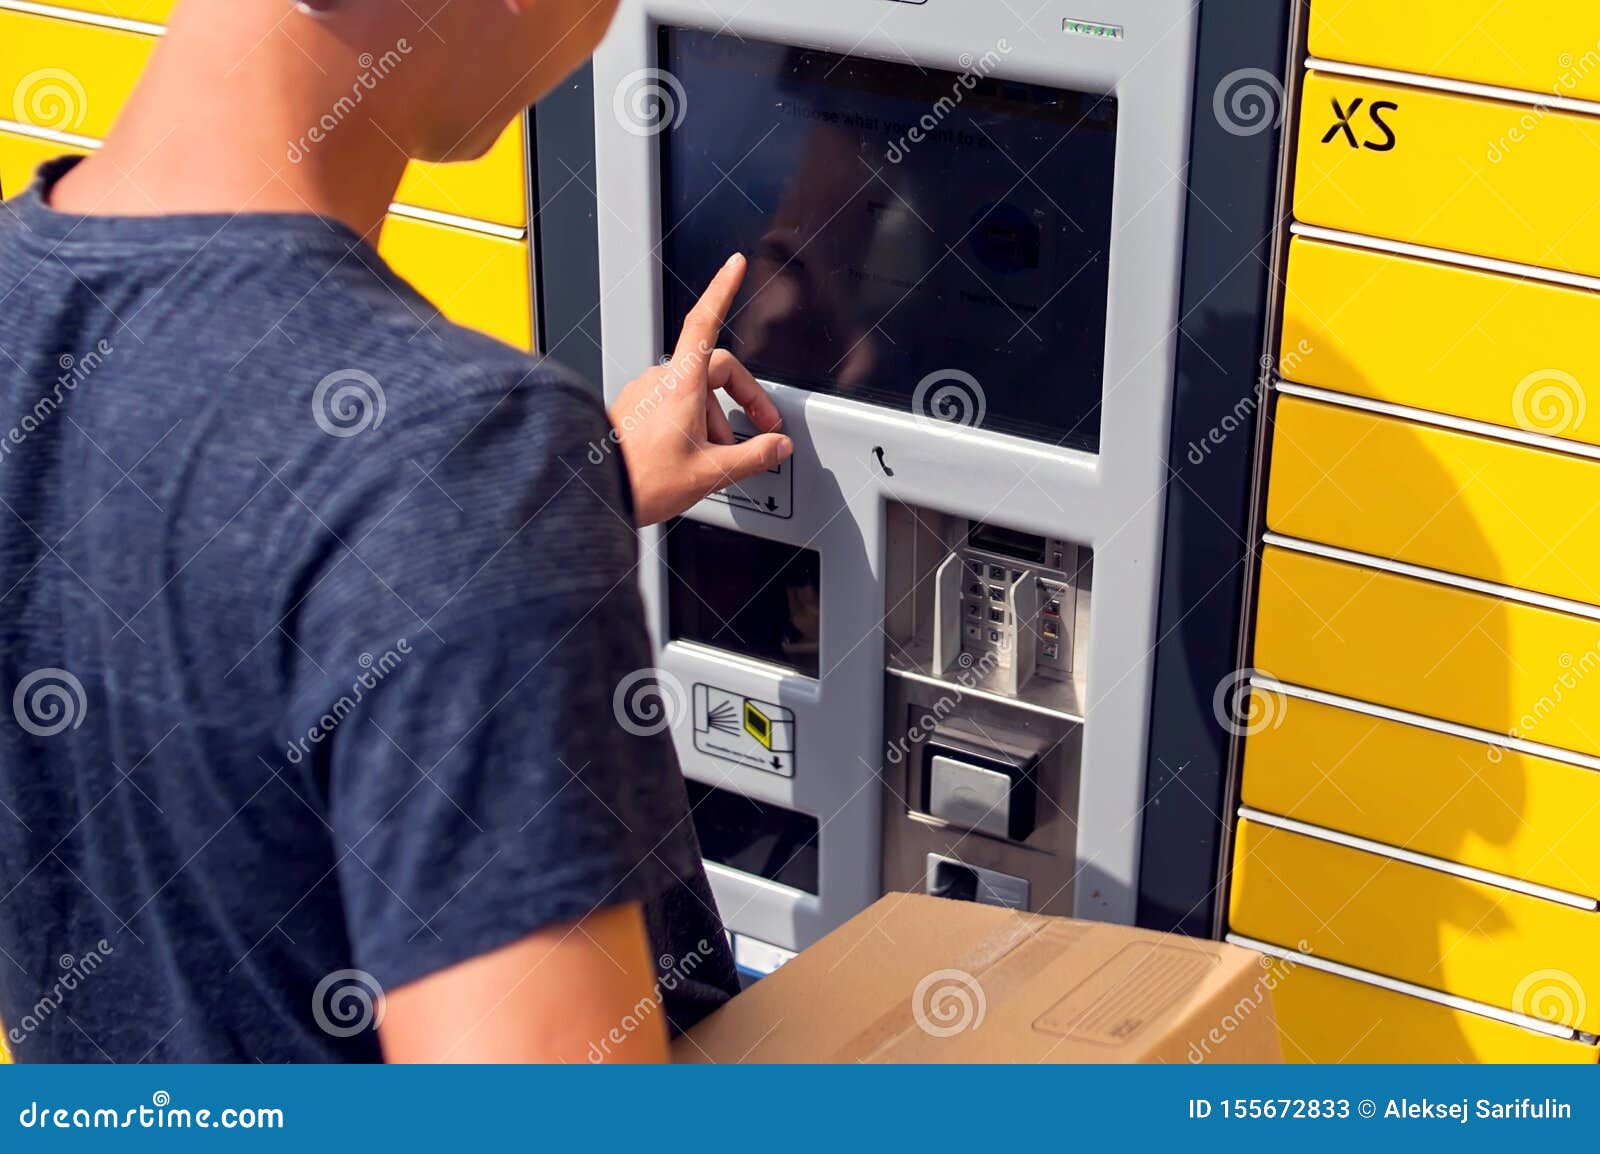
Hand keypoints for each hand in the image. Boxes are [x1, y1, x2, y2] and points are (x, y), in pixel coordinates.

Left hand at [610, 254, 792, 526]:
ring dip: (716, 418)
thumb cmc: (642, 479)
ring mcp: (645, 394)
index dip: (722, 289)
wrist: (598, 493)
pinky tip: (694, 454)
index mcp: (681, 384)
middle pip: (715, 367)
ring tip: (718, 457)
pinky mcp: (635, 409)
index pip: (705, 321)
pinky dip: (693, 421)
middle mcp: (661, 380)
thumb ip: (752, 456)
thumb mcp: (710, 472)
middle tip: (762, 426)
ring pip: (695, 390)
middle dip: (743, 396)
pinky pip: (673, 403)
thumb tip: (777, 446)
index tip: (734, 266)